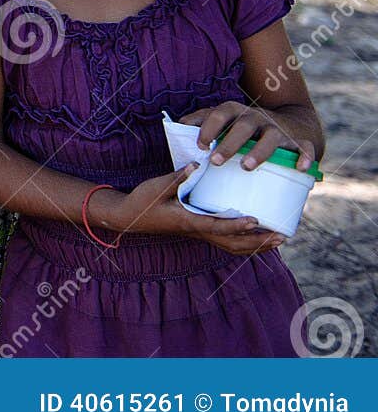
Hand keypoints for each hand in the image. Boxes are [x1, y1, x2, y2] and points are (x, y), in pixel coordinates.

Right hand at [109, 167, 283, 255]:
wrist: (129, 216)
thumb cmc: (142, 201)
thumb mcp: (157, 187)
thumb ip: (178, 177)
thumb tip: (197, 164)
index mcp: (188, 221)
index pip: (217, 226)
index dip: (236, 225)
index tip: (255, 220)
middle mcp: (197, 231)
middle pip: (233, 244)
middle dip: (258, 242)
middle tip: (282, 237)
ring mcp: (198, 233)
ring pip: (232, 246)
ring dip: (256, 245)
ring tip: (278, 240)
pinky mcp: (198, 230)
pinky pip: (226, 241)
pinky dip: (244, 242)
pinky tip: (256, 236)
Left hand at [180, 100, 318, 172]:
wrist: (293, 124)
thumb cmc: (248, 128)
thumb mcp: (226, 121)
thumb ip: (202, 122)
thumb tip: (173, 126)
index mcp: (235, 112)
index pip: (218, 114)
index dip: (208, 127)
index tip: (199, 146)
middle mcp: (256, 117)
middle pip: (242, 125)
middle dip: (228, 143)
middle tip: (215, 160)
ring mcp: (278, 128)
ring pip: (270, 136)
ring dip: (259, 151)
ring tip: (246, 167)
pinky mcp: (300, 140)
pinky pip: (304, 146)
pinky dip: (304, 156)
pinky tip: (301, 168)